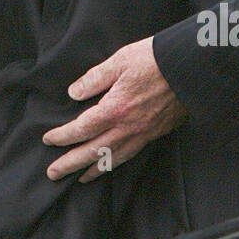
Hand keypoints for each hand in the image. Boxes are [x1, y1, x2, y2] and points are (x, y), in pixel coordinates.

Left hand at [42, 37, 187, 182]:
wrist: (190, 69)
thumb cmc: (155, 60)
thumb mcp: (119, 60)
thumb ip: (94, 78)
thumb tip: (73, 93)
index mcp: (115, 108)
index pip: (82, 128)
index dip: (63, 136)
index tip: (48, 139)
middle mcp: (127, 127)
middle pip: (93, 151)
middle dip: (70, 163)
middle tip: (53, 173)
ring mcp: (142, 133)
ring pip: (112, 158)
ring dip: (92, 170)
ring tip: (78, 178)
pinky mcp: (154, 134)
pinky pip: (130, 155)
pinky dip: (115, 164)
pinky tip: (109, 165)